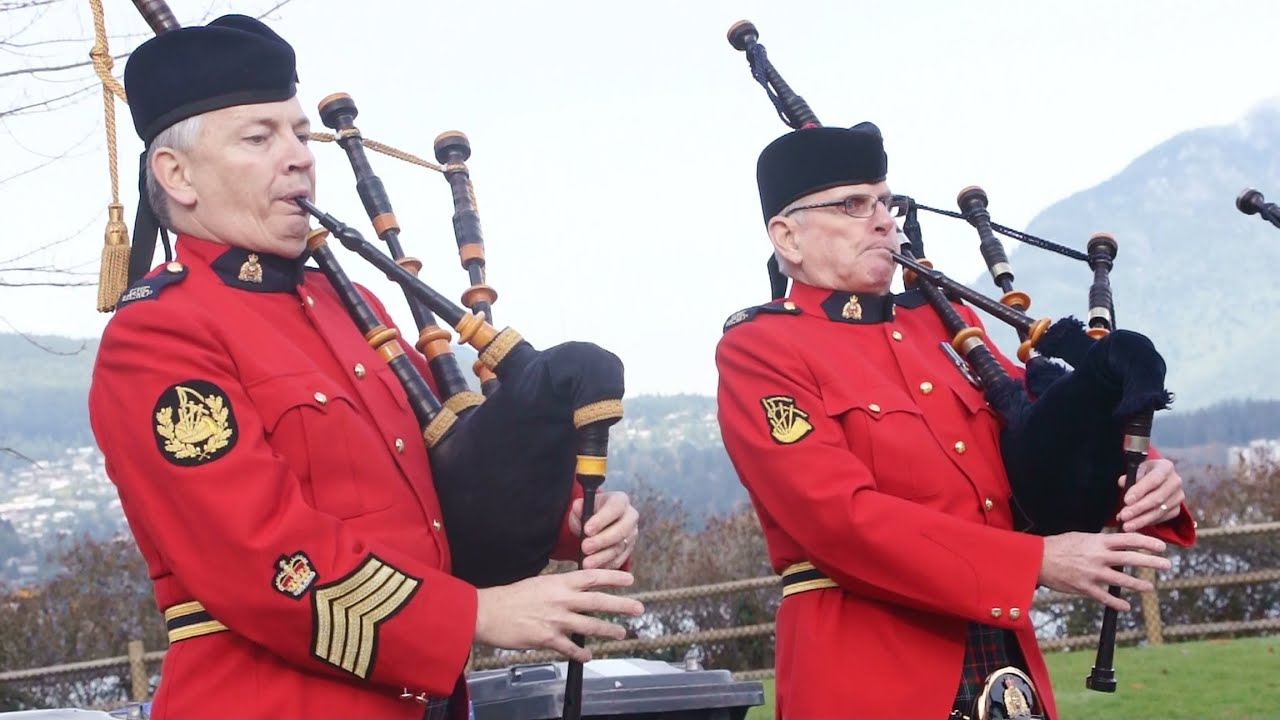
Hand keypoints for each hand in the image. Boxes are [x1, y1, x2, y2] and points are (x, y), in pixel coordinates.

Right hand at [474, 569, 643, 662]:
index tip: (630, 579)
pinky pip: (571, 648)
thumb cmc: (510, 596)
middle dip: (622, 605)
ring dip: (609, 630)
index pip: (592, 577)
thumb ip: (559, 586)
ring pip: (590, 625)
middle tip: (639, 608)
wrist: (488, 612)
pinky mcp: (547, 639)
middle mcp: (561, 600)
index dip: (613, 577)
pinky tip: (588, 655)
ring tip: (622, 634)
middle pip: (599, 601)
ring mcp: (556, 620)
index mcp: (559, 582)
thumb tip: (574, 589)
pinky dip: (581, 653)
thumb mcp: (538, 582)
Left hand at [567, 491, 637, 569]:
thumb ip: (578, 507)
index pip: (615, 508)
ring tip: (587, 563)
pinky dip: (606, 565)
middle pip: (621, 530)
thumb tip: (577, 507)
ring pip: (620, 547)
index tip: (587, 530)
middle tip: (585, 547)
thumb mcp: (582, 507)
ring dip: (602, 557)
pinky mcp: (629, 550)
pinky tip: (594, 569)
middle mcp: (631, 517)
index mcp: (620, 501)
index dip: (601, 520)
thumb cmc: (590, 513)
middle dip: (602, 541)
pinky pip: (620, 560)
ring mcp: (632, 534)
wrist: (597, 524)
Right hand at [1038, 532, 1171, 611]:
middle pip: (1131, 559)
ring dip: (1139, 584)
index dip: (1147, 543)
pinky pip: (1106, 598)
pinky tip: (1126, 606)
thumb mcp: (1080, 537)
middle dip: (1152, 562)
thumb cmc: (1058, 546)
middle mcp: (1099, 557)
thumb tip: (1115, 543)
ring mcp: (1093, 573)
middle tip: (1167, 565)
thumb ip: (1098, 542)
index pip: (1129, 539)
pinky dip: (1117, 603)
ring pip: (1122, 580)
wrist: (1037, 559)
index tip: (1161, 546)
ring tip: (1149, 587)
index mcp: (1098, 542)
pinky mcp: (1085, 588)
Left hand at [1116, 458, 1183, 531]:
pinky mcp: (1177, 509)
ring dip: (1141, 520)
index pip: (1154, 479)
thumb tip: (1122, 482)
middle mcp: (1175, 482)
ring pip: (1160, 511)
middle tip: (1124, 516)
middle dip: (1139, 509)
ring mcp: (1178, 496)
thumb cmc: (1143, 473)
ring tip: (1127, 526)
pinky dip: (1147, 523)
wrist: (1156, 479)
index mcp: (1166, 467)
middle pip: (1157, 498)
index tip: (1126, 501)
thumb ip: (1129, 476)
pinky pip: (1162, 518)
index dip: (1140, 491)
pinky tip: (1135, 524)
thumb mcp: (1136, 469)